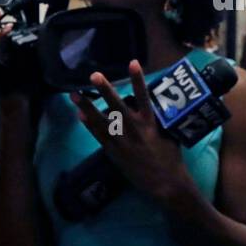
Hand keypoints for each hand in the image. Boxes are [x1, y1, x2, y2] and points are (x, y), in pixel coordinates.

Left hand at [71, 60, 191, 205]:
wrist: (165, 183)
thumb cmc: (171, 158)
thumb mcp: (169, 134)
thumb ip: (158, 120)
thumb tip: (149, 106)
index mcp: (151, 123)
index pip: (143, 96)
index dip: (138, 79)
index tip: (132, 62)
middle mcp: (135, 129)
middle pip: (117, 106)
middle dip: (105, 90)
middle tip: (94, 75)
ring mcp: (122, 141)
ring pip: (102, 120)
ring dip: (87, 106)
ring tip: (75, 95)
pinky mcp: (114, 153)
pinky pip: (99, 135)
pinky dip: (89, 124)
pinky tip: (80, 115)